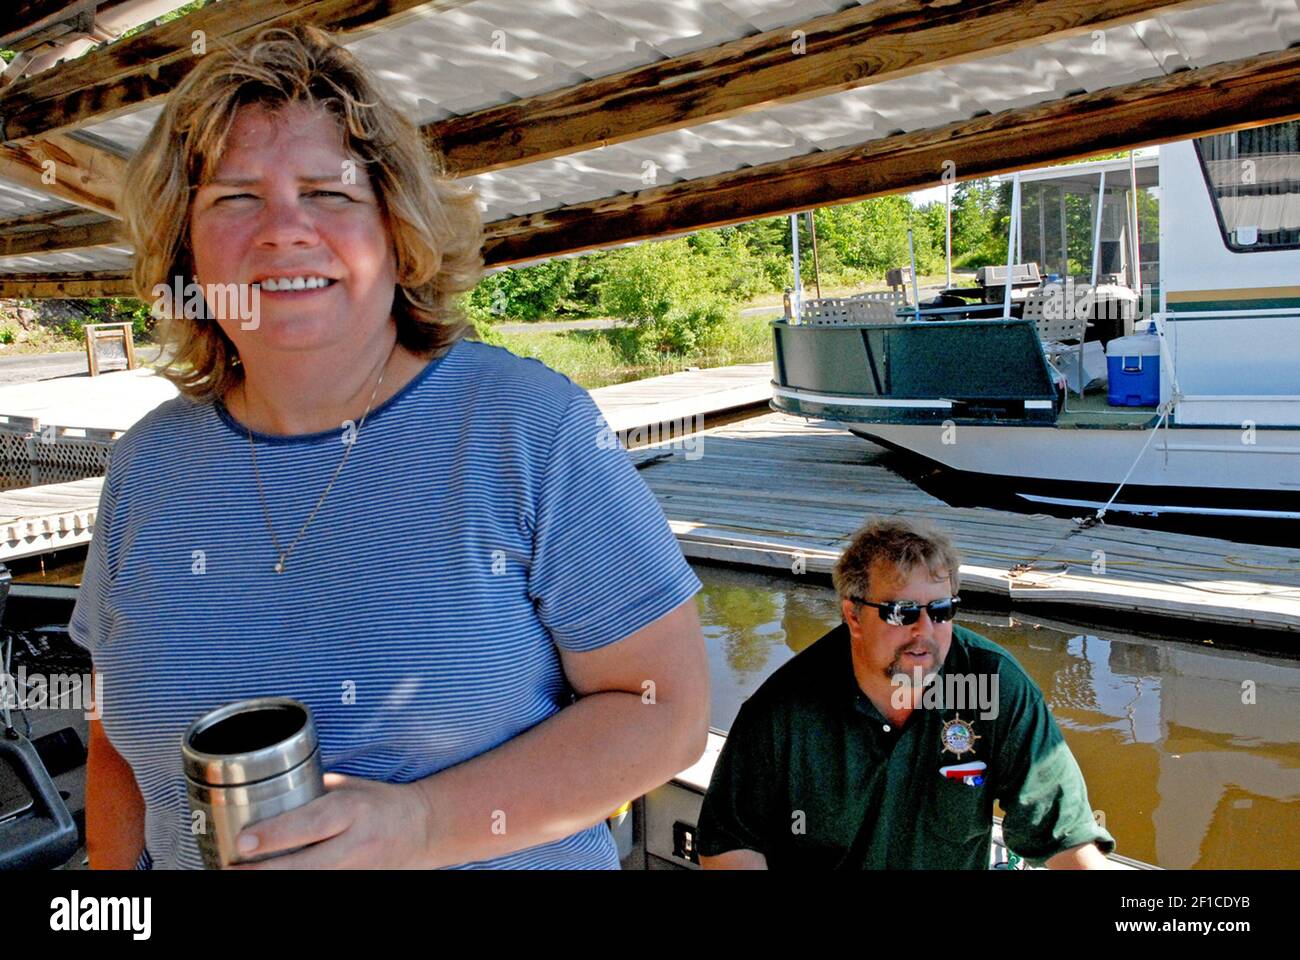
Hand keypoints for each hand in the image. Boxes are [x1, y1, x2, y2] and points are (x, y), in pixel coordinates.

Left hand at [229, 772, 433, 868]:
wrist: (424, 828)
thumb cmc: (379, 802)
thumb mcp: (349, 787)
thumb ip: (312, 794)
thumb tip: (262, 798)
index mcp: (354, 808)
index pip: (311, 824)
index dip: (275, 835)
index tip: (242, 843)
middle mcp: (359, 842)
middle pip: (307, 865)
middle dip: (265, 871)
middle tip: (231, 870)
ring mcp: (361, 870)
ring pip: (315, 882)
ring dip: (278, 881)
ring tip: (245, 876)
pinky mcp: (361, 883)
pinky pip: (325, 886)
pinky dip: (299, 884)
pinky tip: (275, 879)